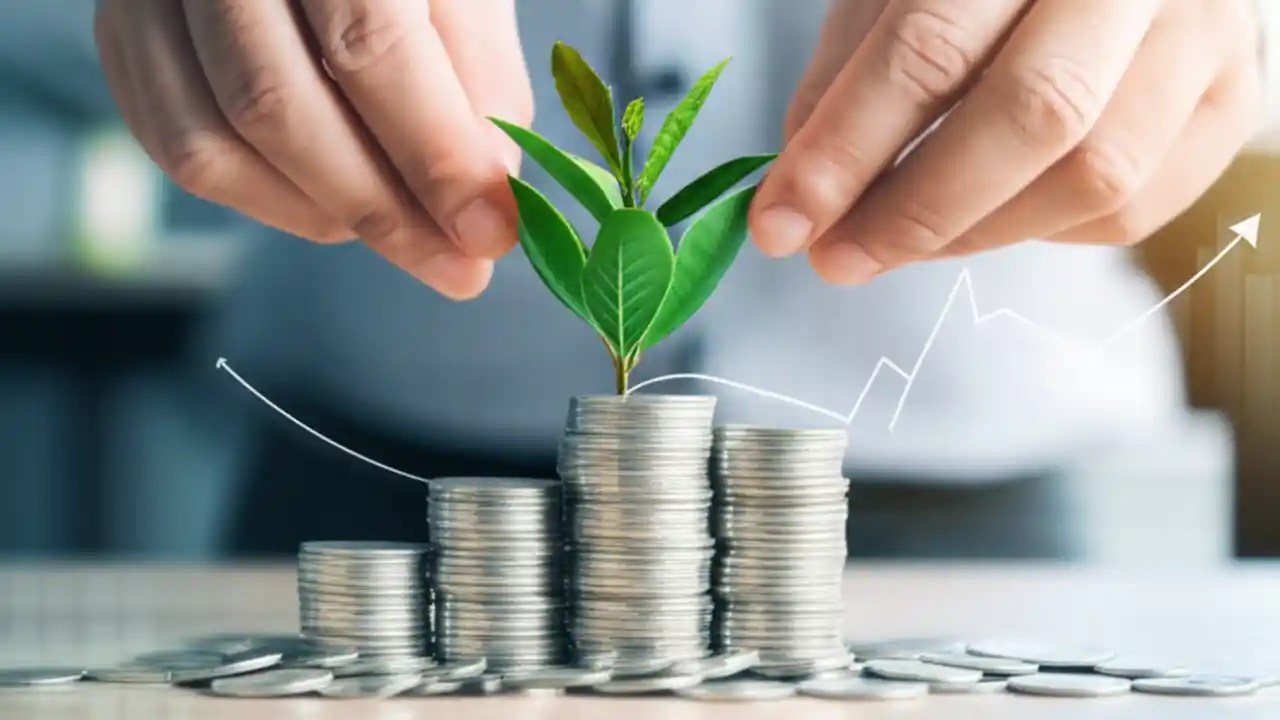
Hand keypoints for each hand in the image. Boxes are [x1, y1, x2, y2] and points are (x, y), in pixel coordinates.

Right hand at [95, 0, 532, 298]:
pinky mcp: (125, 36)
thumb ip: (480, 73)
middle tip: (458, 267)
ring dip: (322, 214)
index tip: (490, 232)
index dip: (431, 155)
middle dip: (381, 211)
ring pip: (211, 145)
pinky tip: (333, 201)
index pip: (365, 47)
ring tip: (402, 227)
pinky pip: (176, 148)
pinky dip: (266, 198)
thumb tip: (485, 187)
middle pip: (274, 107)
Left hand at [752, 0, 1262, 283]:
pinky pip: (1134, 210)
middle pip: (1034, 115)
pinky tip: (992, 212)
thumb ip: (848, 77)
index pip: (930, 48)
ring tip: (900, 240)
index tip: (782, 223)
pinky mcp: (1230, 103)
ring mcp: (1205, 36)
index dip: (845, 149)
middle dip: (915, 211)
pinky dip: (1040, 232)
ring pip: (1094, 176)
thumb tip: (804, 191)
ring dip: (974, 234)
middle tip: (836, 259)